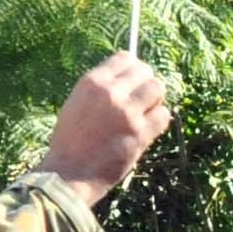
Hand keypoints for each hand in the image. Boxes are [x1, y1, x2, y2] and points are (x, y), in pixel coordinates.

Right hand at [41, 52, 171, 204]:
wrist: (69, 173)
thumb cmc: (70, 141)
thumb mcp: (76, 104)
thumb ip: (100, 90)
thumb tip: (126, 78)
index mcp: (92, 82)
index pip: (124, 58)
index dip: (133, 68)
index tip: (135, 78)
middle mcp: (111, 93)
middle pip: (145, 72)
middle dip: (146, 82)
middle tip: (143, 98)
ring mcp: (128, 113)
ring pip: (157, 89)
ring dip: (155, 100)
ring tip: (145, 112)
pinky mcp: (141, 133)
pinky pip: (163, 115)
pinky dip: (159, 120)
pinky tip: (149, 128)